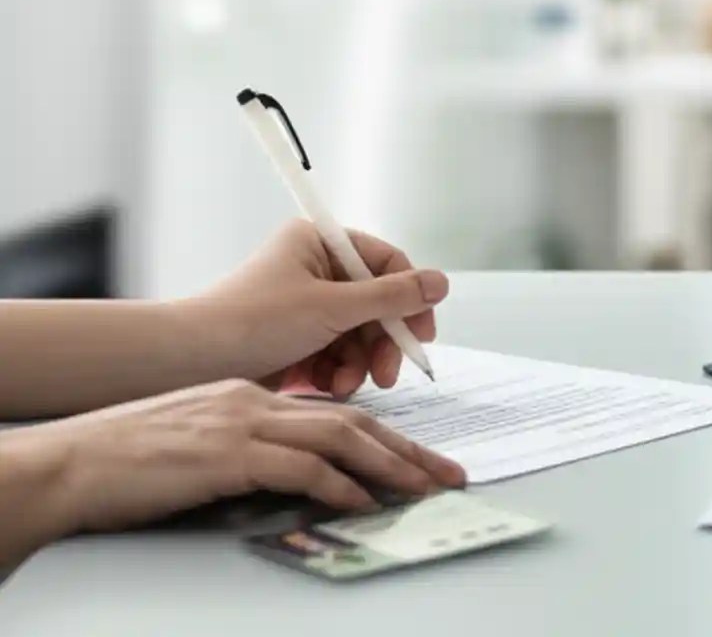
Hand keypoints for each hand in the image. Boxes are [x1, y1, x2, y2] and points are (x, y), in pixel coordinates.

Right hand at [3, 379, 466, 534]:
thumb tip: (303, 474)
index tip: (421, 462)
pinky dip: (337, 485)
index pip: (339, 415)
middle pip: (354, 422)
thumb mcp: (207, 443)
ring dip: (389, 465)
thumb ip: (256, 449)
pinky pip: (300, 467)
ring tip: (423, 488)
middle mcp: (258, 402)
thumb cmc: (135, 457)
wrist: (74, 461)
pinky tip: (362, 504)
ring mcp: (244, 424)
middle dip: (408, 451)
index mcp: (256, 397)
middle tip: (448, 476)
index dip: (388, 439)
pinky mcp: (227, 453)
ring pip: (339, 438)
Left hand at [190, 219, 446, 397]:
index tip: (421, 333)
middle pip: (376, 304)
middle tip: (389, 373)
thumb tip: (440, 282)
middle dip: (383, 341)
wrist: (192, 363)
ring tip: (350, 384)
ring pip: (360, 335)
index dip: (409, 298)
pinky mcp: (297, 341)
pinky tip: (331, 386)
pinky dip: (340, 373)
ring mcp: (306, 308)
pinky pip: (338, 355)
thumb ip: (392, 297)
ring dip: (362, 363)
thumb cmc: (253, 321)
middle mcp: (314, 270)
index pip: (386, 263)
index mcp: (319, 243)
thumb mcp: (333, 306)